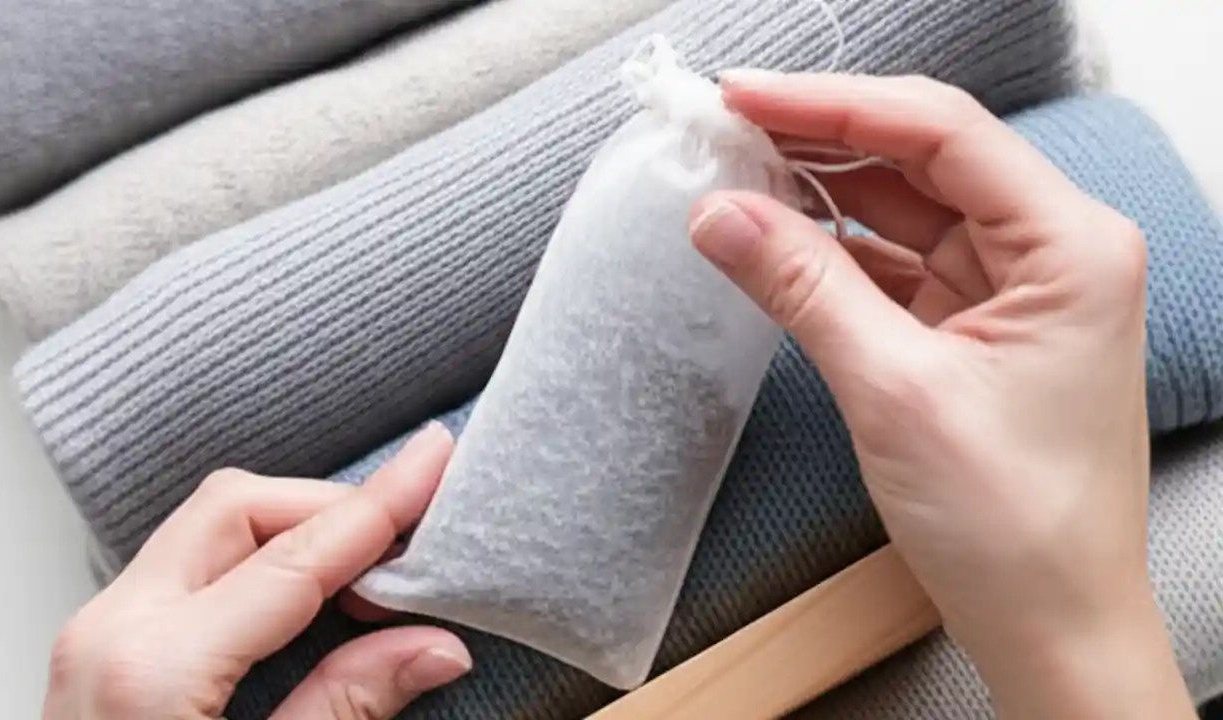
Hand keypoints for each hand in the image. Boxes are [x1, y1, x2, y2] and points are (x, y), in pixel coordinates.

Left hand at [43, 423, 467, 718]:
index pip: (295, 554)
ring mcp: (99, 635)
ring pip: (213, 525)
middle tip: (415, 537)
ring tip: (374, 572)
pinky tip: (312, 595)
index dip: (379, 505)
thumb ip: (348, 708)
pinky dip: (262, 559)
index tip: (436, 461)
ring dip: (299, 530)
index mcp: (155, 673)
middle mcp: (114, 632)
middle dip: (334, 508)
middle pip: (240, 507)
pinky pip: (193, 563)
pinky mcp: (105, 648)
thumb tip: (435, 645)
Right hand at [689, 71, 1193, 718]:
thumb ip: (804, 287)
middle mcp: (1051, 253)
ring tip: (736, 176)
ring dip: (821, 194)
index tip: (744, 97)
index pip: (941, 131)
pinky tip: (778, 240)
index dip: (832, 104)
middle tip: (725, 128)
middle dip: (821, 141)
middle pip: (921, 160)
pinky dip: (834, 253)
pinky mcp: (974, 331)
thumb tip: (722, 213)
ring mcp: (1012, 291)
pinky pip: (894, 266)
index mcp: (1068, 247)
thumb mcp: (894, 391)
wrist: (1050, 629)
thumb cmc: (1015, 526)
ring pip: (903, 211)